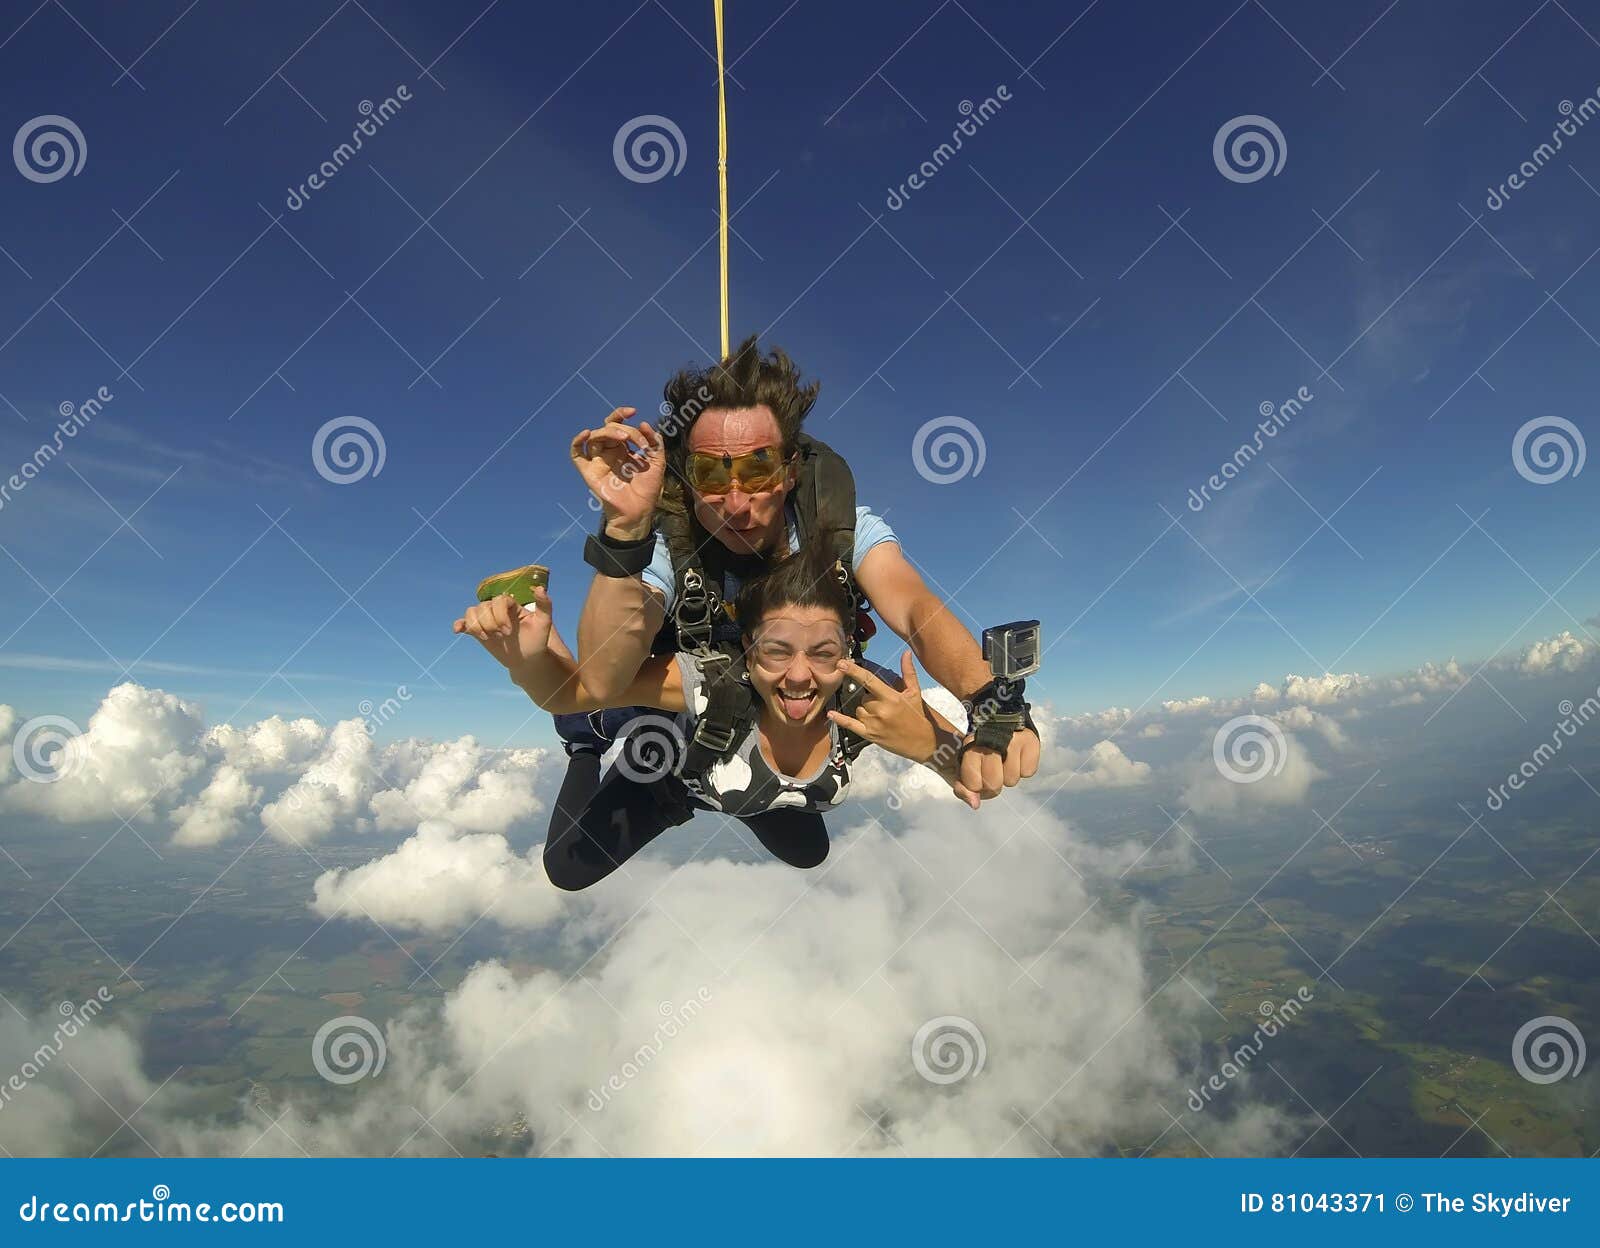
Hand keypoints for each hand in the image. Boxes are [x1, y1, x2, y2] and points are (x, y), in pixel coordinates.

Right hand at [452, 585, 552, 675]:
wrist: (528, 659)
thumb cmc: (537, 640)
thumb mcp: (544, 623)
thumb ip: (545, 605)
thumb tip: (539, 588)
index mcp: (511, 605)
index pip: (498, 601)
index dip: (500, 615)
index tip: (508, 632)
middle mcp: (497, 609)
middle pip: (483, 607)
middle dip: (490, 623)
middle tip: (503, 636)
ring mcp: (486, 619)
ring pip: (471, 612)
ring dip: (476, 625)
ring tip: (487, 637)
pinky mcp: (478, 630)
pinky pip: (464, 623)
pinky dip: (459, 624)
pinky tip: (458, 630)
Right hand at [569, 406, 664, 538]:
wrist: (638, 512)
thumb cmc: (647, 490)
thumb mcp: (657, 463)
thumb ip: (654, 443)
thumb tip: (643, 423)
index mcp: (624, 448)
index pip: (618, 425)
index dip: (622, 414)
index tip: (633, 412)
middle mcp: (610, 452)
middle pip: (608, 428)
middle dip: (622, 428)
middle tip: (635, 439)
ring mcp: (598, 460)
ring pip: (595, 436)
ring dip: (608, 432)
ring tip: (623, 438)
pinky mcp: (589, 471)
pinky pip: (576, 453)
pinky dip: (578, 442)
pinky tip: (586, 434)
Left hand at [828, 654, 980, 809]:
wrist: (924, 742)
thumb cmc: (919, 716)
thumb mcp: (915, 693)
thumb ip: (908, 672)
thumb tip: (905, 653)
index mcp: (891, 697)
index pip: (869, 680)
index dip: (854, 670)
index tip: (841, 663)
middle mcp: (880, 710)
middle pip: (863, 697)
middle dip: (870, 698)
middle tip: (885, 705)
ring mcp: (874, 724)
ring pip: (858, 709)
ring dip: (865, 710)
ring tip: (881, 716)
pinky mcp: (870, 736)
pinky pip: (851, 725)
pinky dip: (840, 719)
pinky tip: (830, 714)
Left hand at [958, 723, 1040, 799]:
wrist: (999, 722)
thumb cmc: (979, 751)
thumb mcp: (965, 767)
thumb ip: (963, 788)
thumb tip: (975, 805)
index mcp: (971, 747)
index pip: (973, 784)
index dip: (976, 785)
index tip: (976, 773)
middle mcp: (992, 741)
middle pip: (994, 784)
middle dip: (992, 784)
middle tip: (992, 769)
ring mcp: (1014, 740)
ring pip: (1012, 780)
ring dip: (1008, 775)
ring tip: (1005, 760)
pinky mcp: (1031, 742)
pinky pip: (1028, 772)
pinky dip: (1023, 768)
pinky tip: (1017, 756)